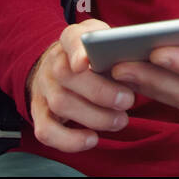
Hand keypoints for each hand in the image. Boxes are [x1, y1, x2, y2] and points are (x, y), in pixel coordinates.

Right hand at [26, 19, 136, 151]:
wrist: (65, 67)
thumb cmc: (96, 57)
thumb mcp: (108, 43)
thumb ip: (120, 49)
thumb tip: (140, 66)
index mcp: (72, 39)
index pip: (71, 38)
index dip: (76, 50)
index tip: (85, 62)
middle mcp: (53, 62)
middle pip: (66, 75)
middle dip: (100, 92)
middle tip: (128, 101)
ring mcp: (44, 88)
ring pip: (60, 103)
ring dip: (94, 117)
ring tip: (120, 120)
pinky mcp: (39, 113)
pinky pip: (46, 130)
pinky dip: (69, 140)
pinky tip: (92, 139)